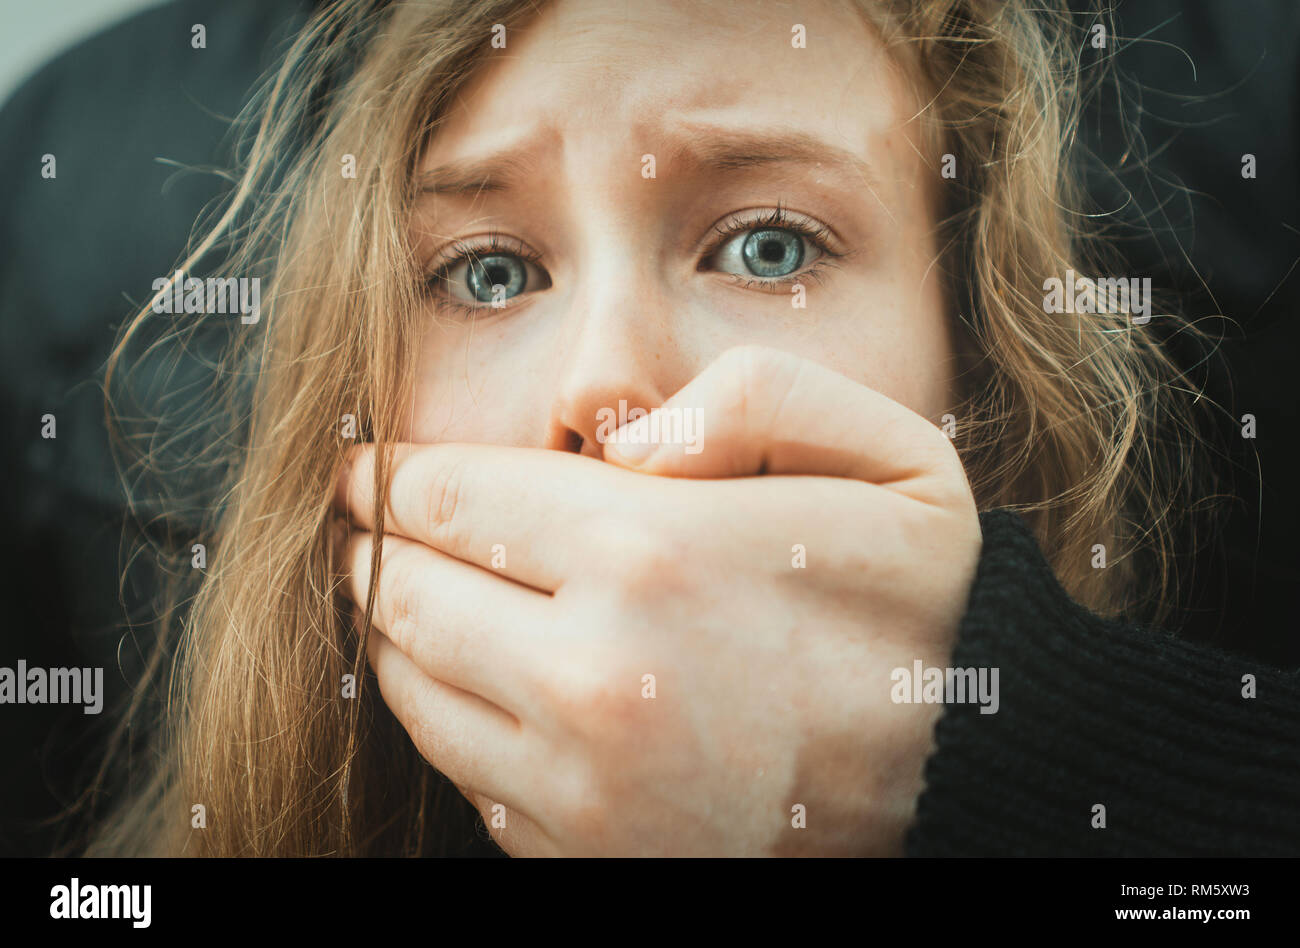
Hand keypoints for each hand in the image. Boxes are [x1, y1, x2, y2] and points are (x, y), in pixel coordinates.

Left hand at [335, 345, 981, 854]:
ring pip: (416, 692)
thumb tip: (621, 441)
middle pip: (406, 596)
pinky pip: (465, 776)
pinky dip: (450, 720)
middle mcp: (596, 678)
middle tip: (365, 527)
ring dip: (394, 635)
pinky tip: (480, 682)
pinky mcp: (586, 857)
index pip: (451, 499)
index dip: (390, 476)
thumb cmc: (924, 609)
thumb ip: (754, 398)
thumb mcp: (893, 456)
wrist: (967, 783)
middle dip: (374, 552)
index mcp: (655, 555)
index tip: (366, 467)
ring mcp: (583, 787)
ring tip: (401, 594)